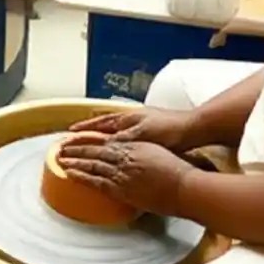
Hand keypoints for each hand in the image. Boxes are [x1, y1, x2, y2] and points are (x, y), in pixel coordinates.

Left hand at [58, 139, 195, 217]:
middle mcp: (126, 155)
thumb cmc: (178, 171)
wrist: (185, 186)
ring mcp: (122, 171)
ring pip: (92, 163)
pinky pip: (95, 180)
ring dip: (74, 160)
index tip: (79, 137)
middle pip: (96, 148)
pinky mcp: (121, 187)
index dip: (91, 138)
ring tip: (60, 158)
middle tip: (62, 145)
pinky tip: (69, 173)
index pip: (107, 139)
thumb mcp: (159, 153)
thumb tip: (137, 155)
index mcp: (135, 145)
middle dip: (77, 147)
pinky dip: (81, 176)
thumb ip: (144, 152)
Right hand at [70, 107, 196, 150]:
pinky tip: (116, 141)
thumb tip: (101, 145)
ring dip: (101, 130)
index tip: (70, 134)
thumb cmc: (169, 131)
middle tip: (75, 135)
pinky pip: (125, 131)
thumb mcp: (141, 137)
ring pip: (114, 126)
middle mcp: (131, 118)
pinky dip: (116, 134)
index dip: (84, 130)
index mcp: (127, 119)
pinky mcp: (150, 129)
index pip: (99, 124)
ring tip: (90, 135)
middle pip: (104, 123)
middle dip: (88, 129)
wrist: (193, 128)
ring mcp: (141, 122)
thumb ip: (121, 141)